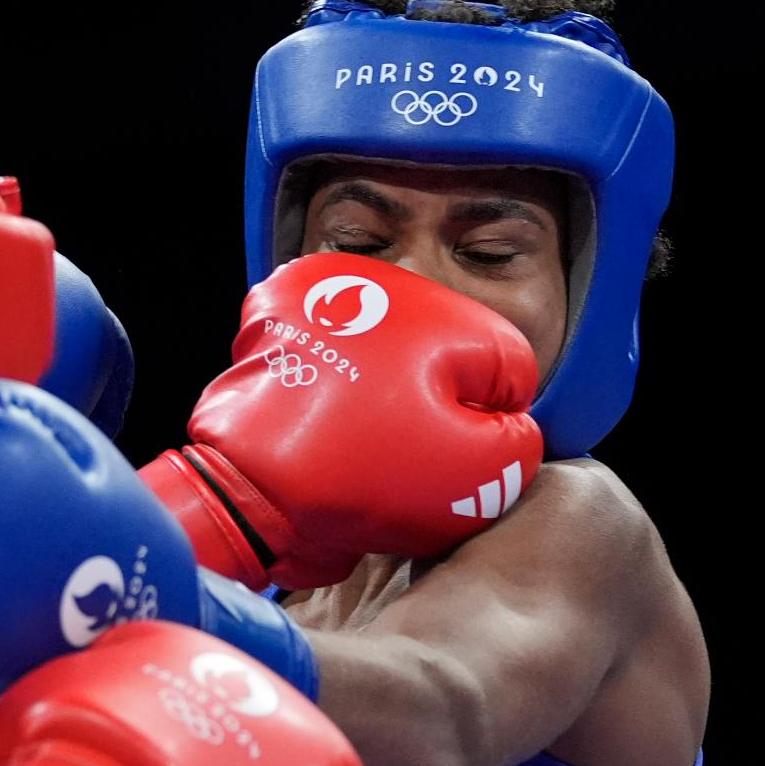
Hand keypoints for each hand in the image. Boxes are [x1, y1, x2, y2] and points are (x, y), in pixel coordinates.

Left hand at [142, 253, 543, 588]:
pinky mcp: (276, 322)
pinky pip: (330, 359)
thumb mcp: (479, 477)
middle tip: (396, 453)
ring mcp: (321, 294)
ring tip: (355, 443)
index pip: (509, 371)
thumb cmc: (366, 477)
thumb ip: (519, 442)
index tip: (444, 457)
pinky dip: (332, 388)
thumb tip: (506, 421)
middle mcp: (383, 279)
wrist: (246, 486)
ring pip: (387, 357)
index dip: (488, 429)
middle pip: (443, 358)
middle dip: (433, 406)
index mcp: (445, 310)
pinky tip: (321, 424)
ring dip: (383, 396)